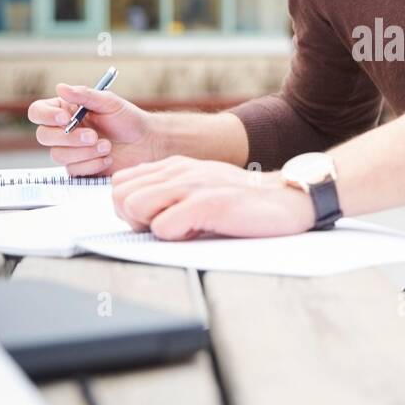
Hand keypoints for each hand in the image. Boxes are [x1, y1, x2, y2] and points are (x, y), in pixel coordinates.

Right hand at [28, 82, 160, 175]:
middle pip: (43, 136)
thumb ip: (85, 95)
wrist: (146, 143)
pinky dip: (92, 164)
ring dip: (84, 152)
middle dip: (68, 138)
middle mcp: (63, 130)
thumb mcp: (109, 102)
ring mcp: (70, 150)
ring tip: (107, 146)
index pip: (39, 112)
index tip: (65, 118)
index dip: (46, 116)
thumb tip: (60, 87)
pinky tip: (108, 158)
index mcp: (65, 110)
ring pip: (58, 155)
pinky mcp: (79, 167)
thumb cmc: (128, 119)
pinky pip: (73, 170)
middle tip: (93, 136)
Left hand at [111, 157, 315, 239]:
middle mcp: (178, 171)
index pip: (120, 183)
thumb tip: (136, 208)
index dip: (128, 208)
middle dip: (134, 220)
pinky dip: (176, 238)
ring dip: (152, 226)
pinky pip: (163, 227)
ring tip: (182, 229)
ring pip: (134, 206)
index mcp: (174, 166)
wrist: (285, 199)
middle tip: (166, 226)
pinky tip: (199, 232)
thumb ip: (169, 190)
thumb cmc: (242, 200)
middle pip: (119, 195)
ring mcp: (192, 185)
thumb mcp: (200, 185)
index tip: (153, 219)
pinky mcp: (207, 203)